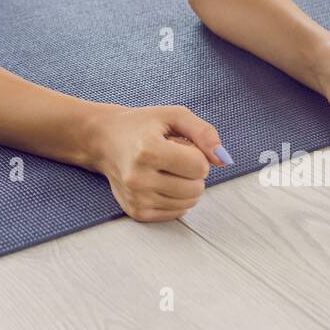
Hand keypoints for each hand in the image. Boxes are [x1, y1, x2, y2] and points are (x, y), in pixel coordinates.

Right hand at [90, 105, 228, 221]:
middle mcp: (138, 177)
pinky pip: (176, 214)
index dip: (197, 155)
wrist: (104, 140)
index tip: (180, 146)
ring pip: (189, 203)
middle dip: (193, 173)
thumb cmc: (142, 125)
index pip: (199, 167)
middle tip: (173, 158)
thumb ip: (204, 132)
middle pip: (196, 188)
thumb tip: (224, 160)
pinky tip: (161, 182)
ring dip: (186, 186)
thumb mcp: (173, 116)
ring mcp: (136, 197)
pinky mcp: (136, 212)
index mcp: (148, 150)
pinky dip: (176, 200)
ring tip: (166, 169)